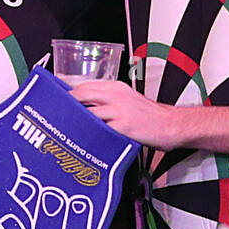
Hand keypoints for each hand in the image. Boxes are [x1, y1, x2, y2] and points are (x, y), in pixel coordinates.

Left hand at [69, 79, 184, 149]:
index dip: (70, 94)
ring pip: (89, 113)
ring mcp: (119, 111)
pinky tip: (84, 142)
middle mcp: (116, 95)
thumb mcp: (129, 100)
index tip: (59, 102)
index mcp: (116, 87)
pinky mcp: (124, 127)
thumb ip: (109, 100)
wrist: (172, 125)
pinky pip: (102, 131)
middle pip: (82, 95)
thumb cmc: (151, 116)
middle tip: (57, 116)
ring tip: (66, 130)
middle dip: (68, 106)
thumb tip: (87, 106)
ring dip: (77, 122)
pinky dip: (91, 136)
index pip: (85, 86)